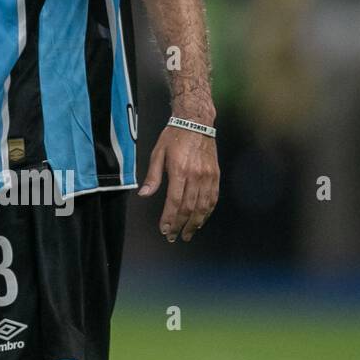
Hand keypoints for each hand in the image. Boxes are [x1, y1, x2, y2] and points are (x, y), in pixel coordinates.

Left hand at [138, 123, 219, 241]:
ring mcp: (208, 176)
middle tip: (173, 237)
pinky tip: (201, 220)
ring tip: (187, 234)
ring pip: (203, 207)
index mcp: (179, 171)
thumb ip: (153, 176)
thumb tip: (144, 194)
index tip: (164, 230)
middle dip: (181, 225)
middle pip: (189, 208)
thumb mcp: (157, 153)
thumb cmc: (173, 137)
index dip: (170, 219)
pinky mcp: (215, 175)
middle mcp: (196, 176)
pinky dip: (207, 212)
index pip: (174, 202)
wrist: (196, 122)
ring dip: (195, 223)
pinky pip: (213, 198)